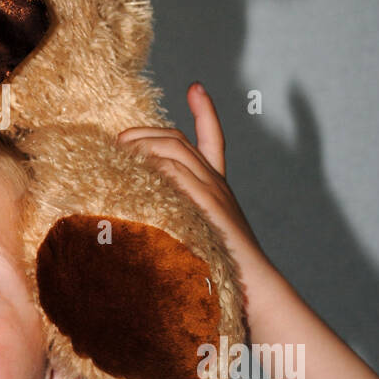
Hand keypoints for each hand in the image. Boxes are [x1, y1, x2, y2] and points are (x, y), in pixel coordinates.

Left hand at [117, 83, 269, 285]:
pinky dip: (156, 165)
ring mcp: (214, 193)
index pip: (214, 139)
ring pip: (175, 150)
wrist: (258, 292)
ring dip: (144, 144)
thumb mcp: (203, 240)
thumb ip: (180, 226)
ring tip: (119, 149)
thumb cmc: (228, 274)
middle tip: (120, 138)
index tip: (196, 86)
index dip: (206, 111)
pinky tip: (137, 167)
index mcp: (218, 189)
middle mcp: (217, 185)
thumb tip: (145, 227)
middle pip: (179, 140)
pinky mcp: (208, 206)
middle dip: (147, 131)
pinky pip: (178, 174)